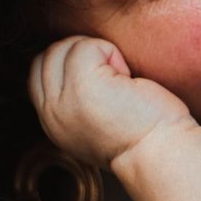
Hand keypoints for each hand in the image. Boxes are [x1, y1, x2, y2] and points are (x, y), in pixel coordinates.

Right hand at [29, 35, 192, 169]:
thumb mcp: (93, 127)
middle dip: (79, 52)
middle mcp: (52, 113)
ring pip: (64, 48)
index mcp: (53, 123)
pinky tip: (127, 76)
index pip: (38, 73)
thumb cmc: (144, 137)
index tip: (99, 73)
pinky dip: (111, 51)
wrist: (162, 154)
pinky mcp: (83, 85)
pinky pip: (88, 46)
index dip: (66, 62)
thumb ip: (75, 103)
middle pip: (47, 56)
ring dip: (96, 51)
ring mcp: (65, 99)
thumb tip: (75, 69)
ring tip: (120, 78)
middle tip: (112, 73)